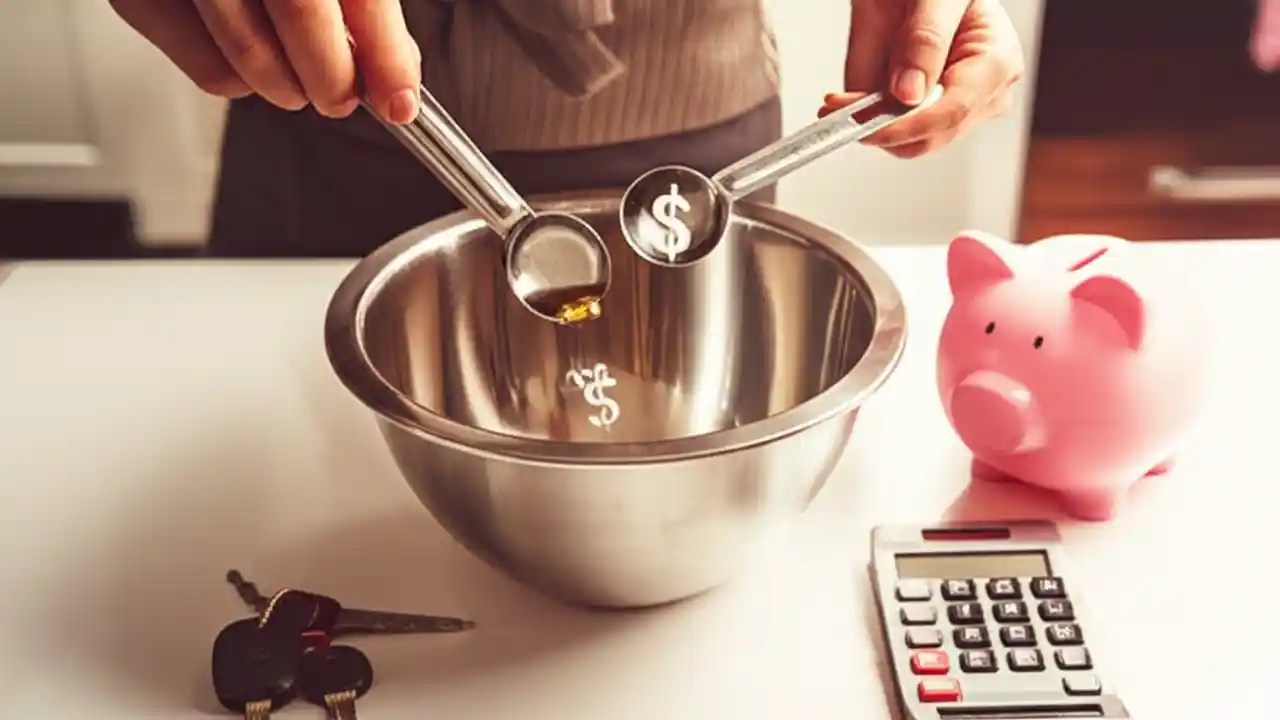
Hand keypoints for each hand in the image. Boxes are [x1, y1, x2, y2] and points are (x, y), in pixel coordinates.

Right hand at [109, 0, 421, 123]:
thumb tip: (393, 67)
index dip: (386, 54)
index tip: (400, 98)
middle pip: (300, 13)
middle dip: (335, 78)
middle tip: (342, 95)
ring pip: (247, 59)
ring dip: (289, 88)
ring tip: (302, 84)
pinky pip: (209, 70)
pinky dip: (241, 81)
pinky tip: (249, 57)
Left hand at [821, 0, 1024, 157]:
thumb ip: (925, 40)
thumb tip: (909, 93)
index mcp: (995, 63)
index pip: (956, 111)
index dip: (910, 125)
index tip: (872, 124)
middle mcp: (974, 94)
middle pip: (931, 137)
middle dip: (882, 126)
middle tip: (841, 106)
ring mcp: (941, 107)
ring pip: (906, 143)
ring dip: (866, 125)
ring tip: (838, 102)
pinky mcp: (911, 113)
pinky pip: (884, 132)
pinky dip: (858, 122)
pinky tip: (840, 105)